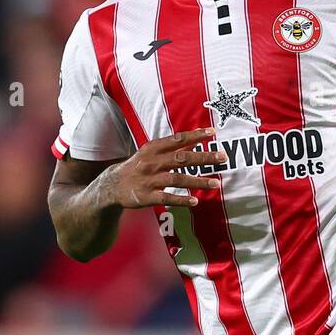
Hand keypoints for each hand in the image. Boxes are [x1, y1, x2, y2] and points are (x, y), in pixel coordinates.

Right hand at [103, 129, 225, 208]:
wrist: (112, 186)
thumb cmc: (138, 167)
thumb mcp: (150, 152)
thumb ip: (171, 147)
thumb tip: (195, 139)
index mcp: (153, 149)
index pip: (177, 139)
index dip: (195, 135)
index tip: (213, 133)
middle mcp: (152, 163)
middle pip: (182, 158)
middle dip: (203, 157)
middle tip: (223, 157)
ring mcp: (150, 180)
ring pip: (178, 180)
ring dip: (198, 182)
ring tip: (216, 184)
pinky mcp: (147, 197)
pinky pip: (167, 199)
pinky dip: (181, 200)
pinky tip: (195, 201)